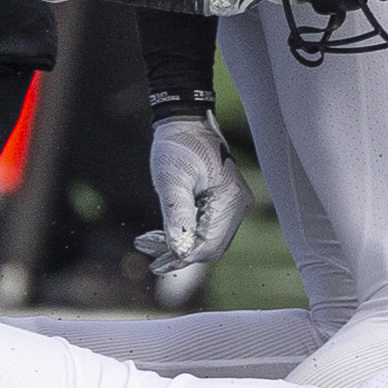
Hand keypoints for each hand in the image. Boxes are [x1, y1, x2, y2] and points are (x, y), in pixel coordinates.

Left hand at [136, 113, 253, 271]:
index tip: (155, 265)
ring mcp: (234, 204)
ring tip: (147, 241)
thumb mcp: (172, 180)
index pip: (208, 245)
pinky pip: (207, 228)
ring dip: (180, 245)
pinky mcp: (225, 202)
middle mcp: (239, 205)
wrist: (187, 122)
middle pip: (211, 246)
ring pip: (208, 240)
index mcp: (230, 200)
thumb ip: (177, 215)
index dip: (182, 258)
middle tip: (149, 256)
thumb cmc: (178, 146)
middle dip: (180, 254)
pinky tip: (161, 233)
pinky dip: (185, 234)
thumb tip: (178, 251)